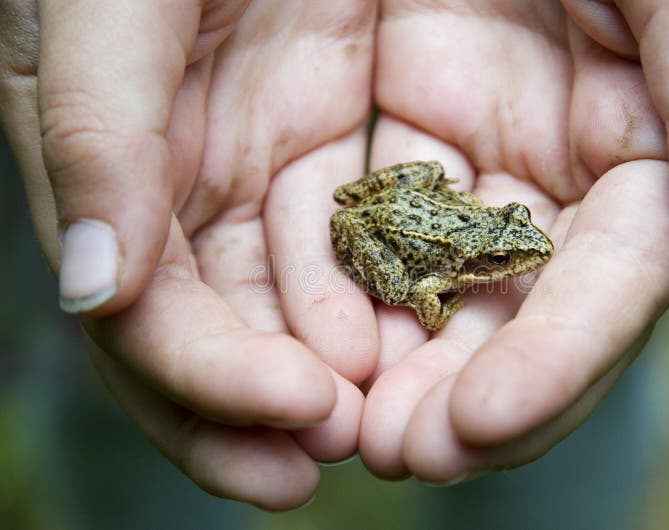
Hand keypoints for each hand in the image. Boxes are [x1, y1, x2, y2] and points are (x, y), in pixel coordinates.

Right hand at [0, 1, 377, 508]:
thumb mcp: (115, 1)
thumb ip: (94, 128)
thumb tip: (95, 292)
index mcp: (120, 157)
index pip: (148, 306)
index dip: (205, 377)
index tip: (293, 412)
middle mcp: (191, 179)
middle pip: (216, 329)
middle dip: (262, 404)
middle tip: (332, 453)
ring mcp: (269, 163)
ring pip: (292, 300)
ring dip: (334, 369)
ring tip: (382, 423)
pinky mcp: (343, 136)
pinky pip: (365, 239)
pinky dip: (387, 296)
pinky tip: (418, 338)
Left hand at [357, 0, 668, 481]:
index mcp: (632, 146)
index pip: (611, 282)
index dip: (559, 359)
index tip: (484, 421)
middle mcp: (545, 173)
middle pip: (515, 314)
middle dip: (462, 392)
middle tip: (404, 453)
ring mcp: (461, 160)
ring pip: (428, 290)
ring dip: (388, 365)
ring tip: (345, 425)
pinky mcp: (382, 131)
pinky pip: (350, 227)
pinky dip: (328, 289)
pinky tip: (301, 340)